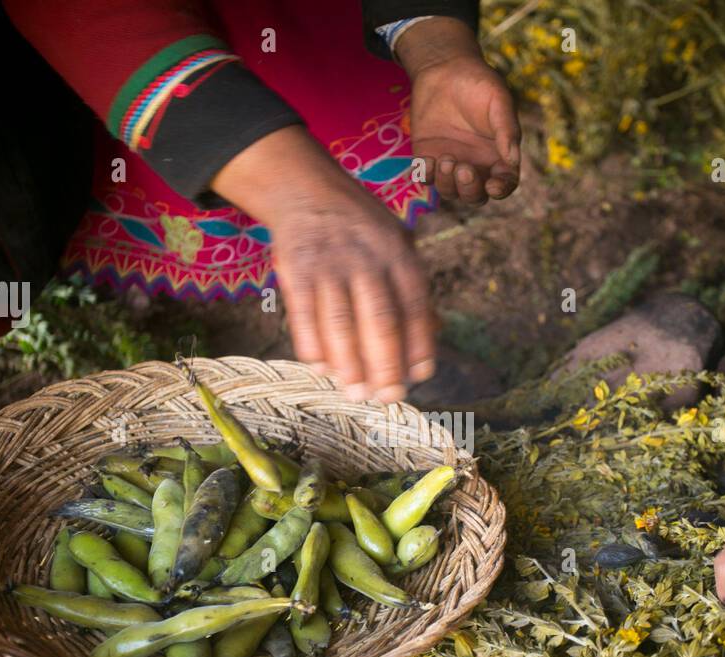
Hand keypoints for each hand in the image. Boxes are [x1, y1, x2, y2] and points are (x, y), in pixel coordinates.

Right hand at [213, 126, 435, 401]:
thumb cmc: (361, 230)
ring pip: (341, 324)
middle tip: (386, 397)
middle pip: (380, 320)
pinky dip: (312, 345)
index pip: (414, 307)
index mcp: (398, 254)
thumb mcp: (397, 245)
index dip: (418, 345)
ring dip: (348, 364)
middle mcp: (367, 258)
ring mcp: (329, 264)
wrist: (306, 190)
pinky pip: (304, 315)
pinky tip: (321, 367)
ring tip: (354, 392)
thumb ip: (412, 291)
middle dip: (385, 365)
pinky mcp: (296, 270)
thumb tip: (428, 343)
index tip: (419, 377)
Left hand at [397, 18, 520, 204]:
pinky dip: (425, 175)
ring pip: (449, 192)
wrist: (444, 68)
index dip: (500, 190)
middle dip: (469, 189)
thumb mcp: (499, 101)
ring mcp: (450, 164)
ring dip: (447, 183)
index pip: (504, 183)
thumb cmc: (478, 83)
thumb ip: (506, 130)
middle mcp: (475, 165)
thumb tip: (513, 160)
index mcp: (498, 156)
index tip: (493, 185)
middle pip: (475, 196)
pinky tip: (426, 160)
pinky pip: (425, 178)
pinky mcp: (427, 157)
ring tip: (446, 158)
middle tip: (463, 168)